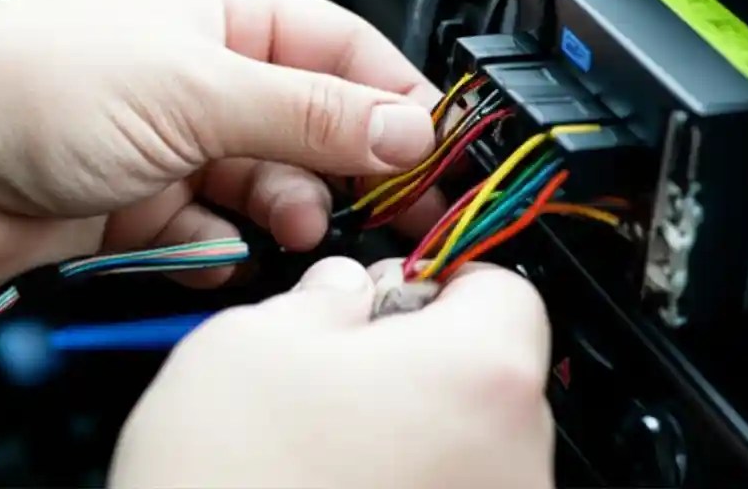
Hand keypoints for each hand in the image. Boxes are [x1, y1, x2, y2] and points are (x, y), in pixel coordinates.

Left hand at [0, 0, 444, 296]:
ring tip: (289, 229)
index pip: (338, 50)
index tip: (440, 147)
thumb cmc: (29, 85)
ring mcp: (172, 146)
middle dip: (351, 166)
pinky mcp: (144, 211)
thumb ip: (309, 114)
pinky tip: (215, 251)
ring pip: (269, 187)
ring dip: (286, 213)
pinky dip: (223, 252)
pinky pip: (216, 238)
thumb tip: (404, 126)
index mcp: (218, 13)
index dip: (395, 97)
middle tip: (399, 208)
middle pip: (312, 124)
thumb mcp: (196, 89)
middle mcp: (199, 77)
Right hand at [110, 257, 553, 488]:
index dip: (438, 280)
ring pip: (469, 445)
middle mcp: (515, 458)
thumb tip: (345, 291)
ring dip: (412, 432)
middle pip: (488, 373)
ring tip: (323, 448)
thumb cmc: (231, 485)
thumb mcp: (250, 340)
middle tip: (336, 368)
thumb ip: (321, 297)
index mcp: (479, 374)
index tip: (390, 293)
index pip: (504, 289)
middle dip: (419, 359)